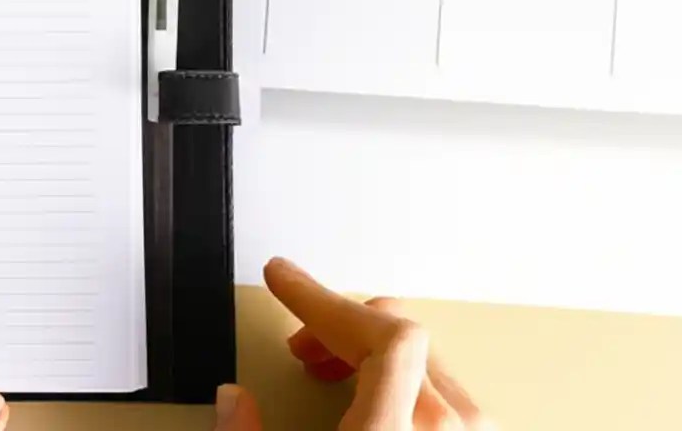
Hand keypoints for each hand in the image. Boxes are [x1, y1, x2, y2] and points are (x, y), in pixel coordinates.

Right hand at [214, 258, 491, 430]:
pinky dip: (404, 379)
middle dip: (340, 327)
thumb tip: (234, 402)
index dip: (325, 298)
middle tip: (302, 343)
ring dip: (371, 354)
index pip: (380, 333)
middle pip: (401, 336)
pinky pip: (446, 390)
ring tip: (333, 375)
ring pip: (425, 358)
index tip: (286, 279)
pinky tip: (374, 397)